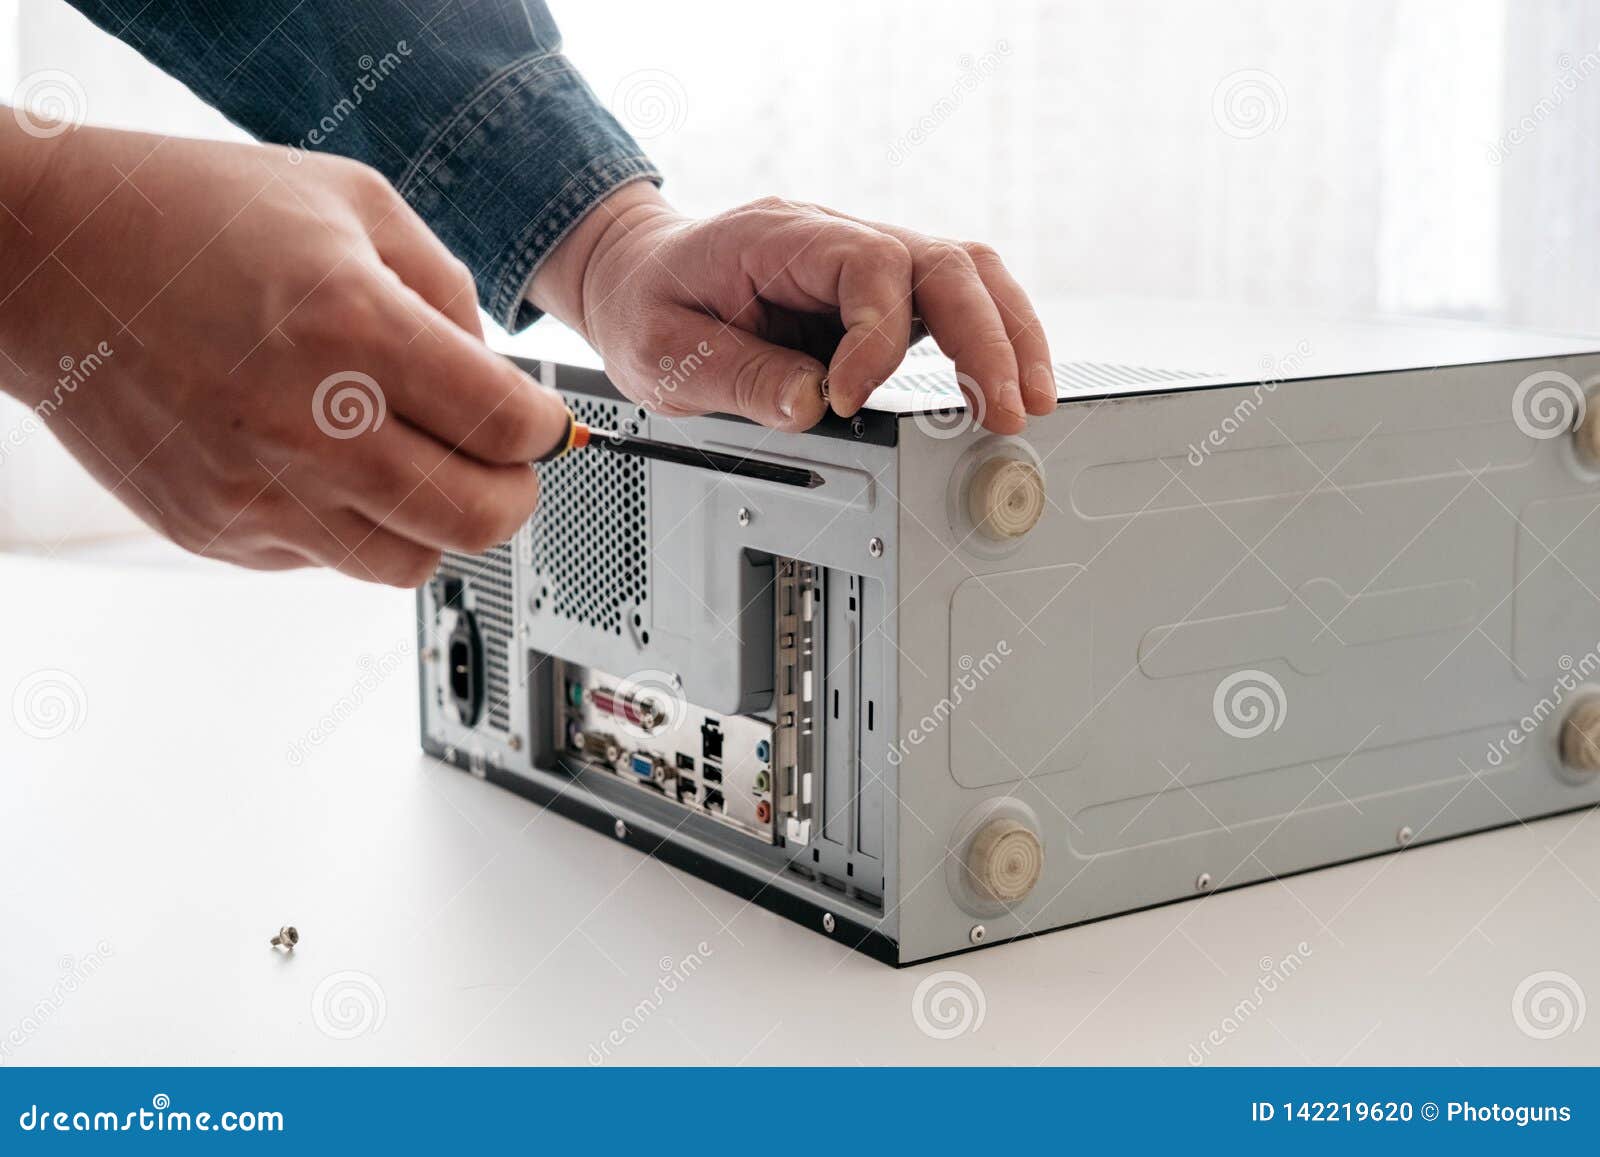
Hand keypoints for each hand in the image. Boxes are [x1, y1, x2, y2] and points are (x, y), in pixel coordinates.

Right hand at [0, 123, 566, 585]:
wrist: (44, 259)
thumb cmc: (192, 217)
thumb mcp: (353, 203)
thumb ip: (449, 291)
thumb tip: (501, 374)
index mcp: (356, 329)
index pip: (508, 427)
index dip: (546, 430)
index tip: (543, 425)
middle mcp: (311, 425)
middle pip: (478, 519)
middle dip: (516, 494)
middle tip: (509, 466)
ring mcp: (259, 491)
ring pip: (410, 563)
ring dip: (436, 521)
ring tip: (417, 467)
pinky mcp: (219, 531)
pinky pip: (328, 557)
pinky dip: (352, 521)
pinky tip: (324, 461)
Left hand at [529, 183, 1053, 433]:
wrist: (639, 278)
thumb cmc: (650, 305)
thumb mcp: (665, 352)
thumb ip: (738, 377)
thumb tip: (813, 404)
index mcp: (781, 237)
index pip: (869, 265)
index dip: (876, 335)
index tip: (850, 396)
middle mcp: (837, 239)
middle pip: (943, 262)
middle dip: (984, 337)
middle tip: (1003, 408)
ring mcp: (866, 264)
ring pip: (967, 275)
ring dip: (1007, 337)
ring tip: (1027, 401)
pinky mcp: (883, 297)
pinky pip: (954, 303)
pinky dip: (989, 342)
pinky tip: (1003, 386)